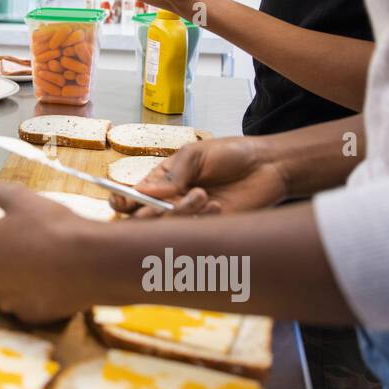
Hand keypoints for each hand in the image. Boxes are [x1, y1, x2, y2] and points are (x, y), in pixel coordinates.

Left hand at [0, 169, 99, 323]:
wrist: (92, 261)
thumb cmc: (52, 225)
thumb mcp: (16, 197)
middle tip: (8, 245)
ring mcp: (8, 301)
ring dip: (5, 279)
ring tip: (33, 261)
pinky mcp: (30, 316)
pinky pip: (20, 305)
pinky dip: (28, 294)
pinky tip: (47, 280)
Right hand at [111, 136, 288, 217]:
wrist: (267, 166)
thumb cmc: (230, 154)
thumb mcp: (195, 155)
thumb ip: (171, 174)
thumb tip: (144, 191)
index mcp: (161, 181)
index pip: (130, 198)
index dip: (121, 202)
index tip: (125, 200)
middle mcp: (169, 202)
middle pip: (142, 220)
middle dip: (150, 213)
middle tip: (166, 203)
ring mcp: (188, 218)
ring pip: (167, 229)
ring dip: (181, 214)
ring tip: (203, 194)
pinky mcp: (208, 231)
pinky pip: (192, 235)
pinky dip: (201, 220)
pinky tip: (216, 206)